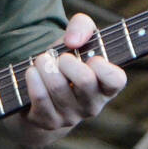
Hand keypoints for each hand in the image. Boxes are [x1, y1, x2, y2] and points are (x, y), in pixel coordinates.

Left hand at [8, 13, 126, 146]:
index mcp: (106, 87)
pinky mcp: (48, 122)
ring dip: (45, 65)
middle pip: (84, 81)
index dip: (103, 66)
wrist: (41, 93)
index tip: (91, 58)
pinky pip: (40, 98)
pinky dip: (33, 79)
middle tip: (60, 57)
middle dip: (67, 61)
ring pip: (57, 87)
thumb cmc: (66, 62)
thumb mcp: (78, 39)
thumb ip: (82, 26)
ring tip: (42, 60)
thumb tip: (73, 41)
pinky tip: (31, 72)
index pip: (116, 80)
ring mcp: (70, 116)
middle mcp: (92, 105)